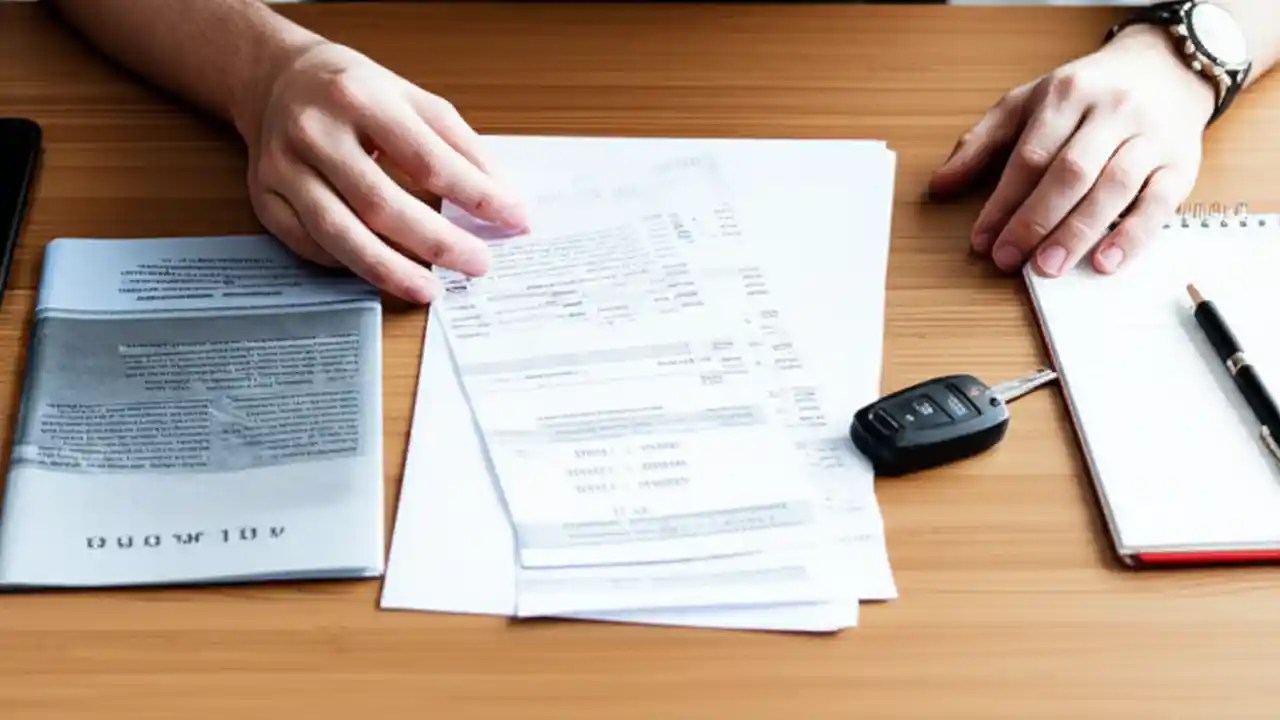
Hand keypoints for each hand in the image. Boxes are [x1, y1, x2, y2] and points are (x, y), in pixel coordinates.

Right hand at [237, 42, 527, 302]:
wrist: (276, 79)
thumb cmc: (356, 92)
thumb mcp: (415, 99)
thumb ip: (461, 148)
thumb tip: (504, 201)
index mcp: (360, 96)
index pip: (427, 159)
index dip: (476, 195)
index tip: (514, 219)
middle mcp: (315, 131)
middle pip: (381, 204)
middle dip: (437, 243)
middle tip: (477, 264)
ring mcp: (282, 166)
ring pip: (339, 234)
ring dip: (390, 270)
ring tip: (431, 290)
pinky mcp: (263, 196)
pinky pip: (310, 244)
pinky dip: (349, 265)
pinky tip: (382, 272)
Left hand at [929, 26, 1215, 276]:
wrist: (1165, 69)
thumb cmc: (1086, 94)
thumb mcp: (1027, 104)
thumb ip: (981, 144)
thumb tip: (939, 186)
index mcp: (1067, 96)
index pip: (1030, 156)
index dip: (1003, 202)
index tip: (981, 240)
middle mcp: (1112, 113)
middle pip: (1071, 172)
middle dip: (1036, 221)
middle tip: (1009, 260)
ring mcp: (1150, 138)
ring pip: (1114, 188)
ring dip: (1078, 233)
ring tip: (1049, 268)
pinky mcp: (1181, 165)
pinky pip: (1159, 203)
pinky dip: (1132, 236)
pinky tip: (1105, 262)